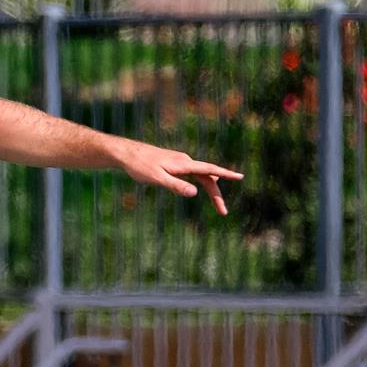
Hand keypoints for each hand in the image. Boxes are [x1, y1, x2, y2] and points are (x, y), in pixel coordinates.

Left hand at [112, 140, 243, 214]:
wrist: (127, 154)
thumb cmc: (140, 166)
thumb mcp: (158, 178)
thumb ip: (176, 185)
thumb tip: (195, 193)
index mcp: (183, 164)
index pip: (209, 170)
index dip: (226, 174)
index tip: (240, 176)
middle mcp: (185, 162)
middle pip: (208, 177)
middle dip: (217, 195)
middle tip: (223, 212)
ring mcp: (180, 163)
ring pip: (201, 177)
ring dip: (211, 190)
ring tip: (218, 206)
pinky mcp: (174, 165)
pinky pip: (193, 175)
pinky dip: (202, 183)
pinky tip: (203, 189)